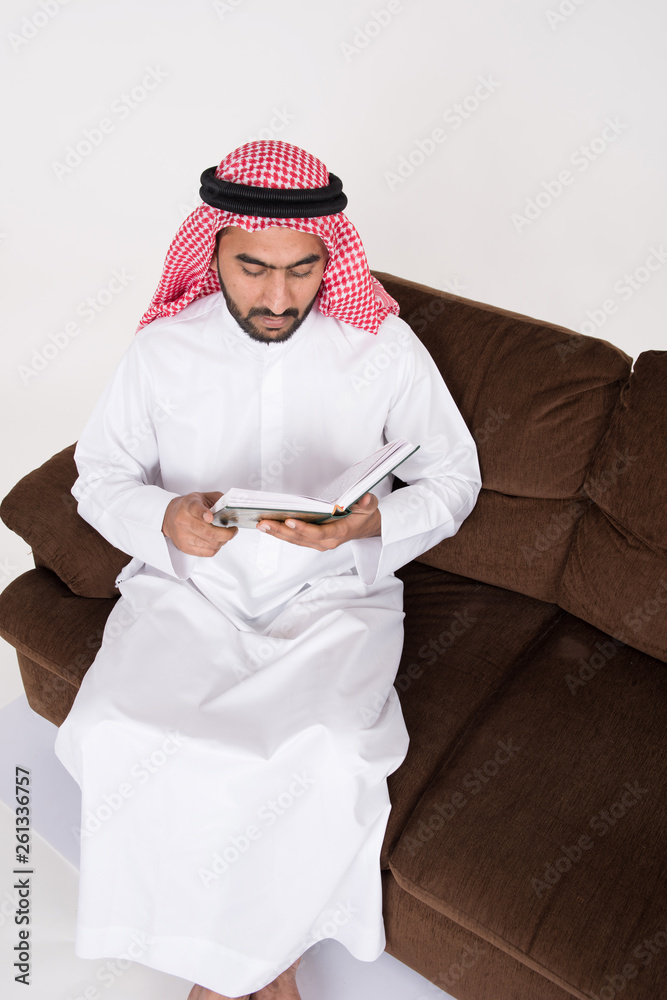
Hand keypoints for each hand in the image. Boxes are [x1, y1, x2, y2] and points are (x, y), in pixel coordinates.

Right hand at [162, 491, 236, 555]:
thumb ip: (218, 500)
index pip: (195, 509)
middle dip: (226, 533)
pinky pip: (208, 552)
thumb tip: (232, 509)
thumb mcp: (202, 497)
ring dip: (223, 541)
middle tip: (233, 530)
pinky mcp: (185, 548)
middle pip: (208, 532)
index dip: (203, 513)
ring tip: (226, 535)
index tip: (210, 517)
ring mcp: (183, 536)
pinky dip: (217, 548)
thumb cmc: (189, 507)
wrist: (170, 516)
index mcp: (188, 506)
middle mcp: (183, 521)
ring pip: (210, 544)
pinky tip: (217, 541)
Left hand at [257, 492, 380, 550]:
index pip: (319, 533)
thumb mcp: (370, 506)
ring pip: (294, 540)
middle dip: (281, 531)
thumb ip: (367, 502)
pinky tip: (268, 526)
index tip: (289, 521)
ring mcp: (318, 543)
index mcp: (339, 533)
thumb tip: (365, 497)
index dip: (303, 528)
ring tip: (261, 524)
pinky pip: (294, 539)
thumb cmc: (365, 516)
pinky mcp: (312, 541)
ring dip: (276, 533)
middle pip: (300, 538)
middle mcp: (327, 542)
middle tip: (264, 522)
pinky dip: (280, 533)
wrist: (366, 528)